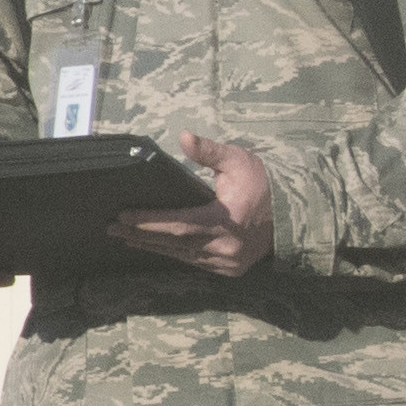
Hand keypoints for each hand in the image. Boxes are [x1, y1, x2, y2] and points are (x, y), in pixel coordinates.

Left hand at [115, 131, 275, 277]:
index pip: (177, 224)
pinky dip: (172, 253)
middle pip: (172, 243)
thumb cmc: (263, 183)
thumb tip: (184, 136)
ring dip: (151, 246)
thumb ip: (209, 151)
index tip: (123, 215)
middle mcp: (224, 246)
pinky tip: (153, 247)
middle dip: (139, 234)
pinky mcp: (228, 270)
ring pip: (180, 255)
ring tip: (124, 236)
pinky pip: (192, 262)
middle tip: (111, 227)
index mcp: (225, 220)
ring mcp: (226, 262)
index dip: (148, 221)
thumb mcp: (239, 160)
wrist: (295, 212)